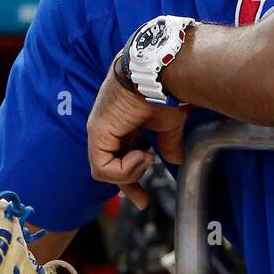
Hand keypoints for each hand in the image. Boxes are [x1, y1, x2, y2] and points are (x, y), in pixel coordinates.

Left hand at [86, 56, 188, 209]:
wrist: (159, 72)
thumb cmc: (164, 91)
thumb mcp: (168, 124)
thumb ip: (168, 143)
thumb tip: (175, 160)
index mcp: (123, 124)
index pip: (120, 156)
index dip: (131, 178)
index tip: (143, 198)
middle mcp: (108, 127)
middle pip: (109, 167)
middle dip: (126, 185)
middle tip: (141, 201)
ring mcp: (100, 130)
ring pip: (104, 170)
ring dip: (130, 172)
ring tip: (148, 156)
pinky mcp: (98, 133)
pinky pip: (103, 168)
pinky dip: (124, 169)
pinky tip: (141, 155)